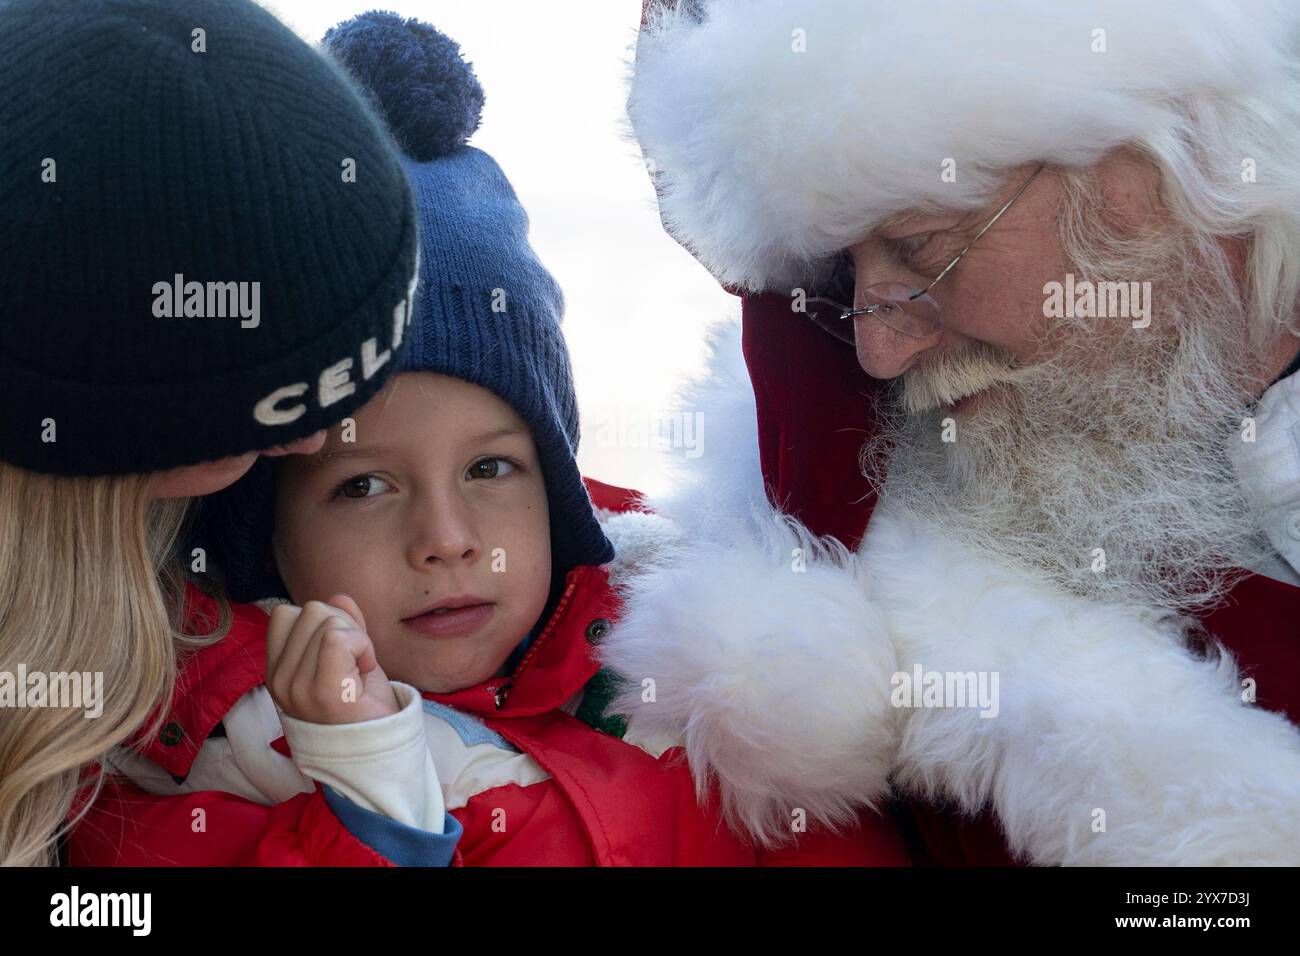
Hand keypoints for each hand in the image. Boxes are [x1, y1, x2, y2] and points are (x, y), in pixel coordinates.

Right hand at [265, 594, 400, 724]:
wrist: (381, 750)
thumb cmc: (364, 706)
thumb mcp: (350, 658)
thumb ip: (341, 626)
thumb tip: (339, 596)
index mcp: (277, 671)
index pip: (285, 614)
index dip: (322, 622)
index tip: (341, 653)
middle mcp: (279, 680)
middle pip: (311, 610)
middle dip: (344, 627)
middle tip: (355, 665)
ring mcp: (297, 687)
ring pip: (328, 619)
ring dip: (357, 639)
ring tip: (359, 673)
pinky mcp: (321, 691)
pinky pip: (339, 637)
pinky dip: (363, 646)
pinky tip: (365, 672)